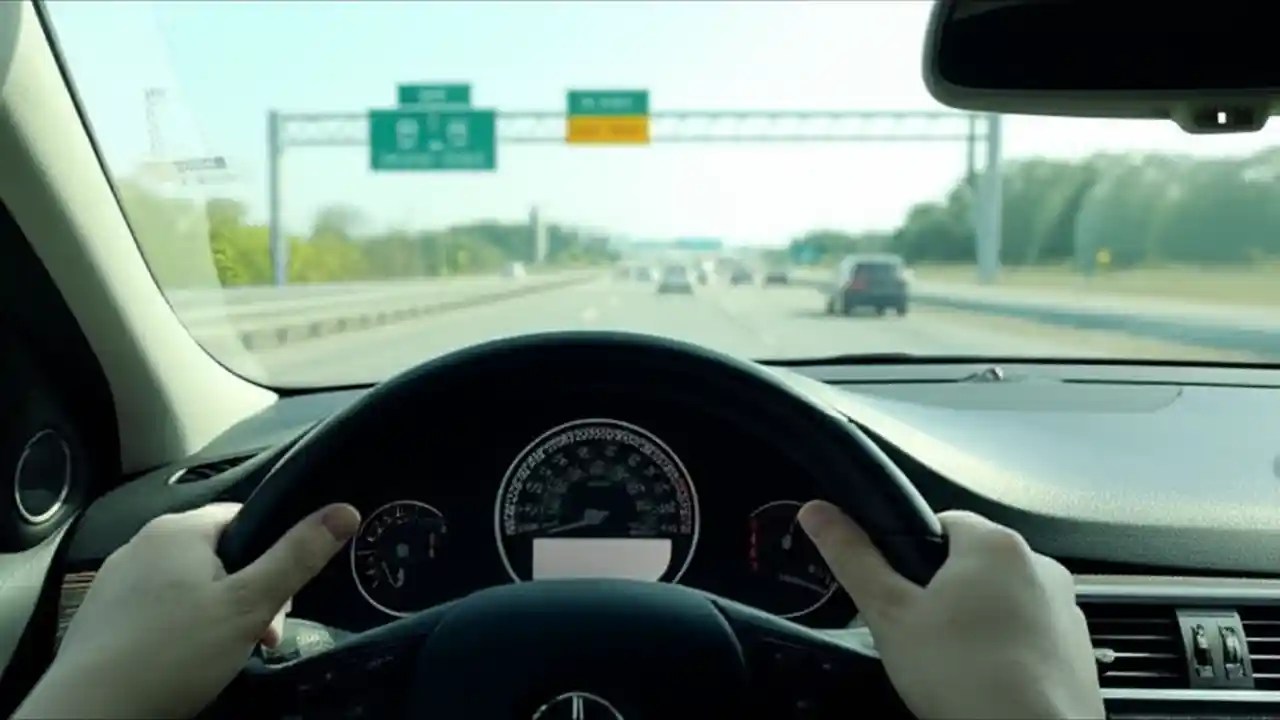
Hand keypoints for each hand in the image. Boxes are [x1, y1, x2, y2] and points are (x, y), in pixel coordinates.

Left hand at [16, 502, 360, 718]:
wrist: (90, 713)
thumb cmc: (176, 652)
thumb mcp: (250, 605)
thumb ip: (297, 556)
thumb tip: (345, 509)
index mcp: (179, 528)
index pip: (246, 517)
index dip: (276, 554)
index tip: (285, 600)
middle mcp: (143, 542)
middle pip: (220, 555)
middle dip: (250, 594)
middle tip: (262, 638)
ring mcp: (117, 579)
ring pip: (190, 585)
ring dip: (220, 614)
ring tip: (226, 655)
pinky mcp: (102, 615)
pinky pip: (159, 609)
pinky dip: (182, 629)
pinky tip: (186, 662)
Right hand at [798, 501, 1103, 719]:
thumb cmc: (959, 673)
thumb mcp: (890, 615)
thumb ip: (853, 558)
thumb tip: (816, 511)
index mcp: (995, 544)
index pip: (941, 523)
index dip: (910, 557)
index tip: (900, 597)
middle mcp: (1041, 566)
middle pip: (973, 564)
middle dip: (945, 593)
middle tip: (920, 636)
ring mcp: (1068, 609)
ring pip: (1003, 601)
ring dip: (979, 622)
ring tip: (955, 666)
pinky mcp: (1080, 650)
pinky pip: (1031, 635)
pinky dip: (1009, 651)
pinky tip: (988, 683)